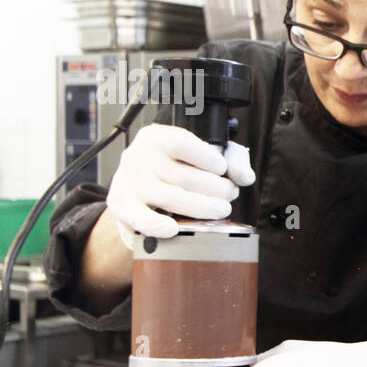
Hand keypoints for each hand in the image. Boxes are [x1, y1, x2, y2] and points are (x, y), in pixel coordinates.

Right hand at [106, 124, 255, 242]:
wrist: (143, 185)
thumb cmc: (178, 166)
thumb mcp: (206, 154)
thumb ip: (232, 159)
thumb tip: (245, 177)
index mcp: (156, 137)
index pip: (180, 143)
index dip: (206, 158)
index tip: (222, 169)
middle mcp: (138, 156)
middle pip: (179, 175)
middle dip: (213, 188)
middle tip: (229, 195)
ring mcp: (127, 180)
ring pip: (165, 196)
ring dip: (198, 207)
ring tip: (219, 210)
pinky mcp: (121, 205)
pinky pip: (137, 216)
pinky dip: (156, 224)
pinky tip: (173, 229)